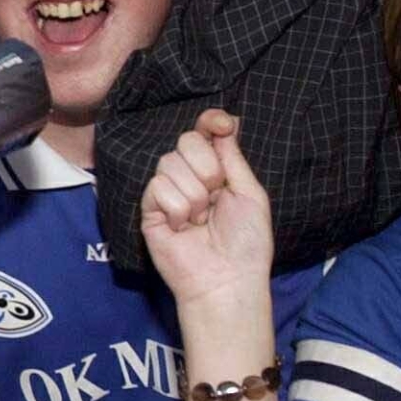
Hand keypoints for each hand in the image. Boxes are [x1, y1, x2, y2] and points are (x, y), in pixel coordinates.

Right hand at [139, 109, 274, 306]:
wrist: (227, 279)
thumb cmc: (246, 243)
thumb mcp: (251, 194)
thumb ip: (233, 157)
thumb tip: (226, 121)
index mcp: (216, 171)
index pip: (204, 133)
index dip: (210, 122)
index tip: (223, 124)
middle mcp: (190, 178)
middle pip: (186, 141)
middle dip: (207, 168)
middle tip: (216, 198)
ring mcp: (167, 193)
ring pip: (170, 164)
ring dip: (194, 195)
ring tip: (200, 221)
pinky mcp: (149, 210)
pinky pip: (158, 187)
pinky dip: (177, 208)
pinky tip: (183, 228)